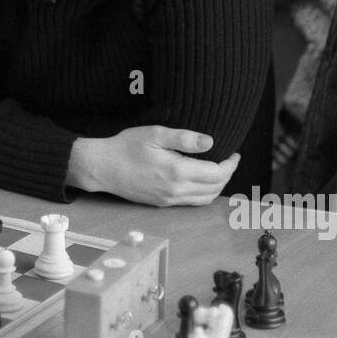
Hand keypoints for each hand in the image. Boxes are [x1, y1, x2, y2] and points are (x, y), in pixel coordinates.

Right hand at [68, 126, 241, 206]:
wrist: (101, 167)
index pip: (216, 174)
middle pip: (214, 188)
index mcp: (177, 172)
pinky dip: (203, 194)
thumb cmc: (126, 147)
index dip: (230, 165)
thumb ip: (184, 138)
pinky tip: (201, 182)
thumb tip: (210, 141)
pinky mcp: (161, 203)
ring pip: (204, 199)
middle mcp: (175, 190)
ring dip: (217, 187)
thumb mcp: (155, 134)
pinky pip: (191, 203)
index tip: (235, 154)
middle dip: (227, 175)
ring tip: (220, 171)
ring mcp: (168, 199)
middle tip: (230, 161)